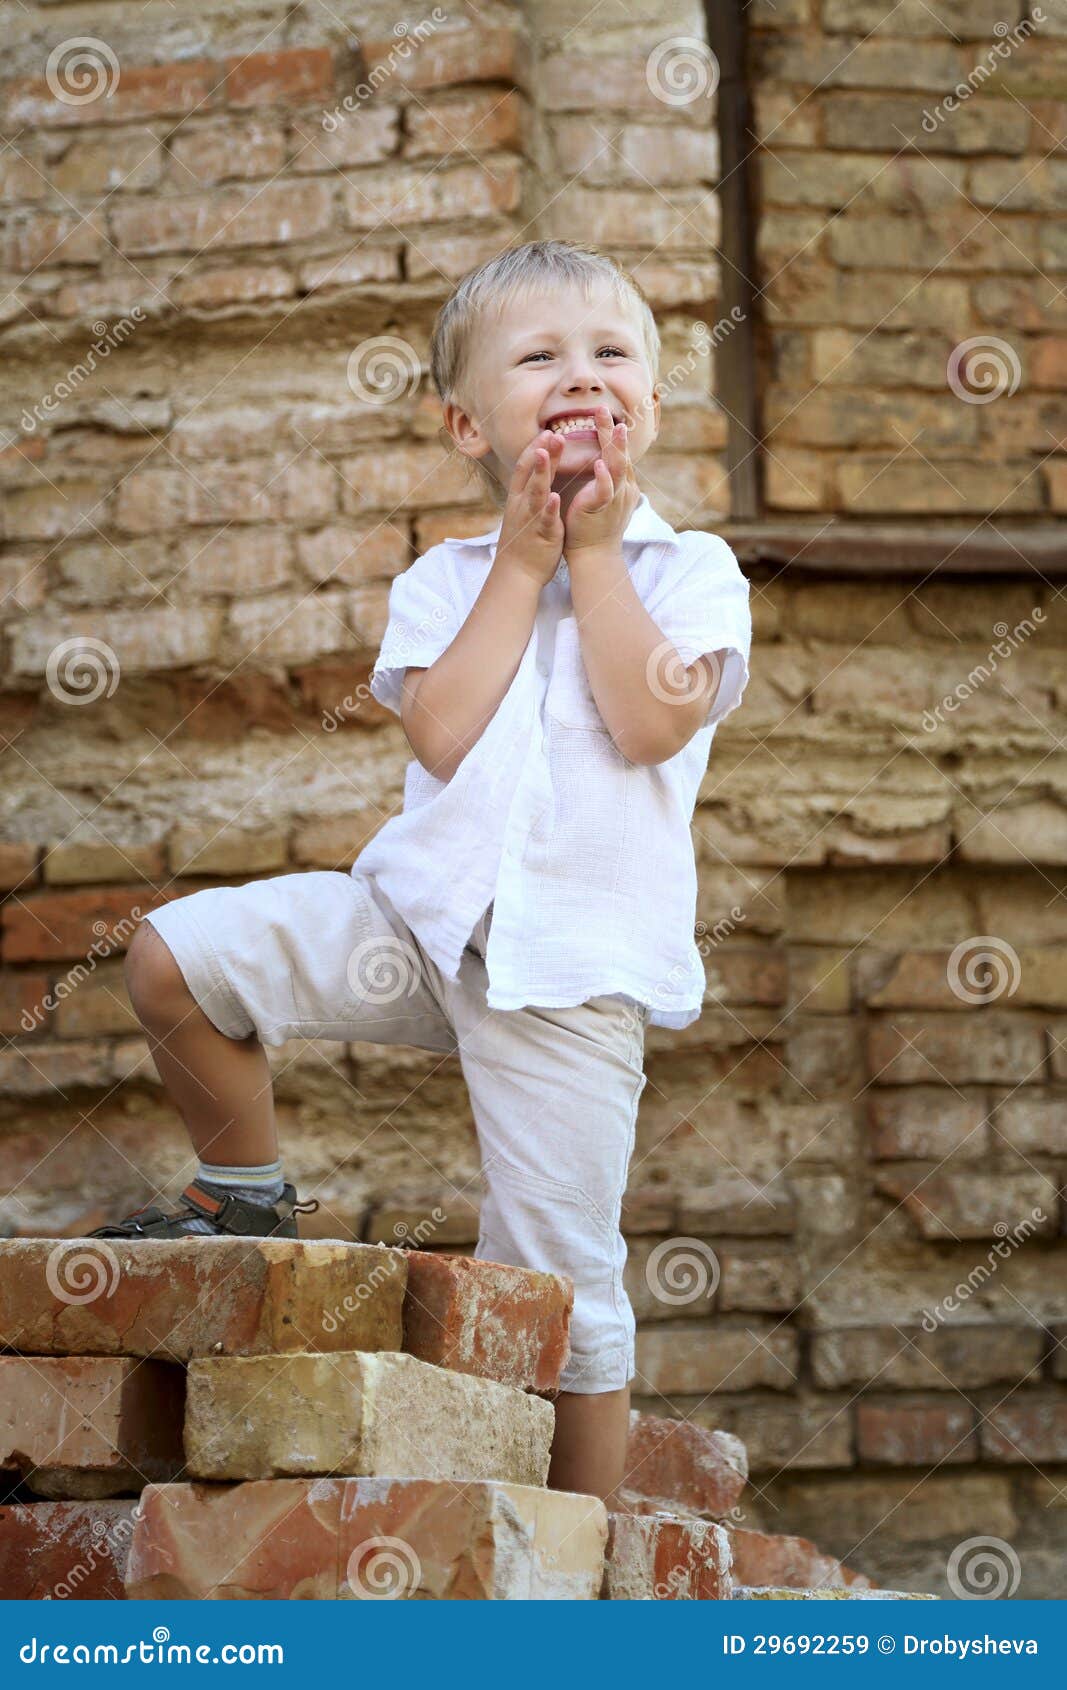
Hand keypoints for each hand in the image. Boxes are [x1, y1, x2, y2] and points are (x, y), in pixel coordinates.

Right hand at [493, 429, 566, 587]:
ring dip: (541, 472)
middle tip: (553, 433)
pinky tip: (554, 496)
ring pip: (535, 491)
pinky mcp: (540, 534)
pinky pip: (544, 519)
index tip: (546, 432)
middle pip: (529, 473)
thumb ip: (532, 492)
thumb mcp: (525, 511)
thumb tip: (540, 473)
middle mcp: (522, 504)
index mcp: (519, 498)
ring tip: (547, 453)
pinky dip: (548, 508)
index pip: (524, 468)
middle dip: (540, 452)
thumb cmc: (525, 542)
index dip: (534, 449)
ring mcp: (530, 519)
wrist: (516, 573)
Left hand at [562, 406, 640, 557]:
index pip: (619, 454)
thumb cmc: (594, 527)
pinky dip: (604, 477)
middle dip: (614, 432)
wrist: (594, 555)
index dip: (613, 434)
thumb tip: (603, 461)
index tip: (604, 413)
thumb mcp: (604, 497)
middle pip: (620, 455)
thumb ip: (605, 479)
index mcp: (622, 485)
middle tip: (604, 408)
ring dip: (615, 447)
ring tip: (614, 427)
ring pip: (617, 468)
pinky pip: (605, 491)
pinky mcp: (602, 510)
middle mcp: (623, 489)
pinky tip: (599, 463)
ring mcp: (615, 499)